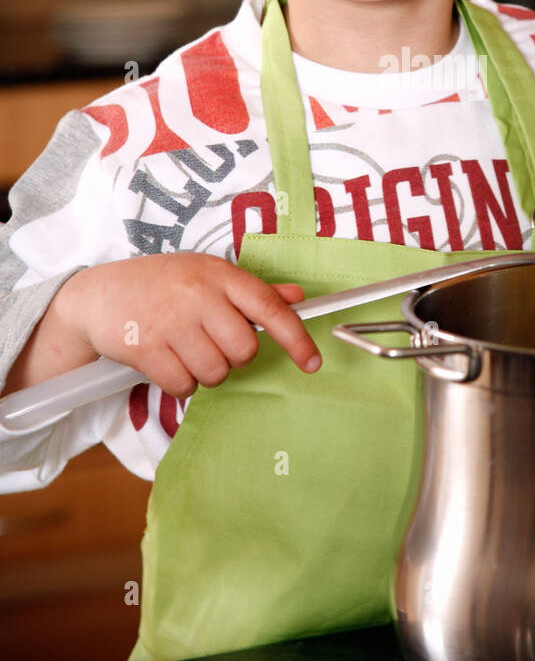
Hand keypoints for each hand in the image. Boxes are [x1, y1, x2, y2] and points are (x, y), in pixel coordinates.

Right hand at [55, 253, 322, 397]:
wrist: (97, 294)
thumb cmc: (160, 284)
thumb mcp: (205, 275)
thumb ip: (253, 291)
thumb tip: (297, 297)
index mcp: (218, 274)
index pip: (269, 307)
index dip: (295, 338)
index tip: (312, 362)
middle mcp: (197, 294)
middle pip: (243, 350)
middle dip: (233, 357)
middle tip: (212, 344)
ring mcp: (170, 321)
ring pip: (215, 372)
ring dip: (205, 372)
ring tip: (185, 350)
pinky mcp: (146, 348)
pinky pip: (183, 385)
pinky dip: (180, 383)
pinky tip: (167, 362)